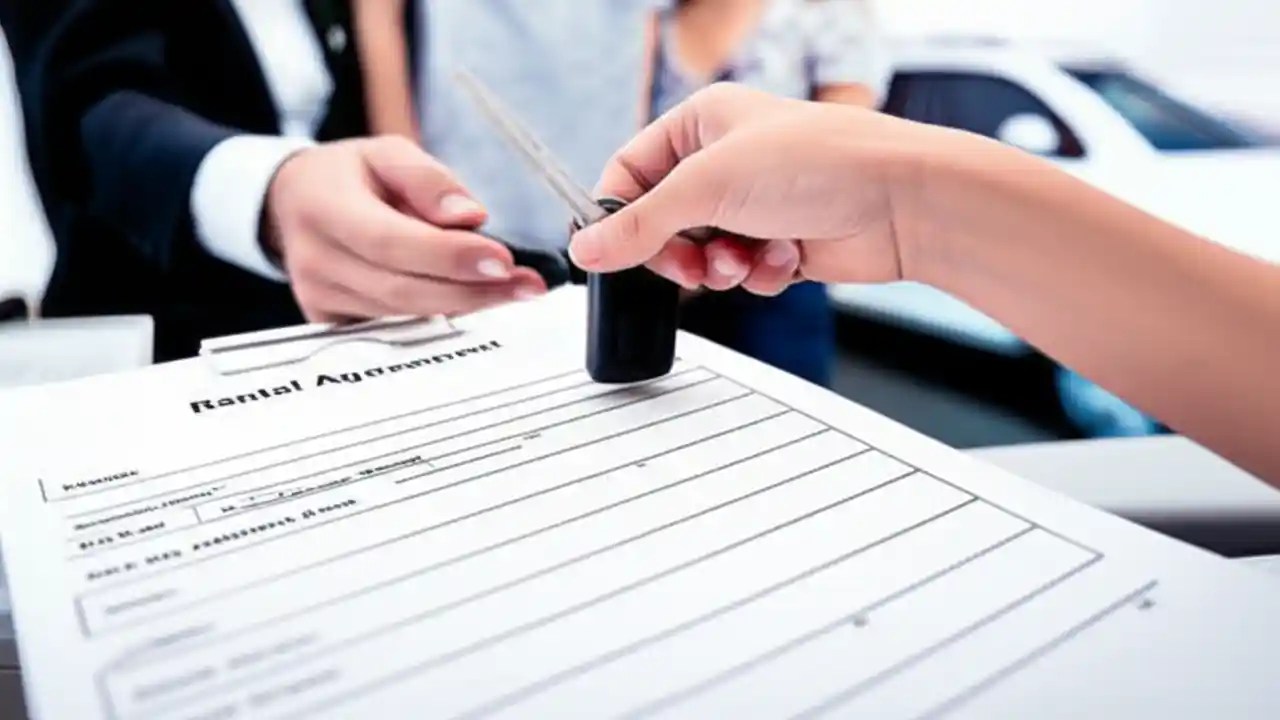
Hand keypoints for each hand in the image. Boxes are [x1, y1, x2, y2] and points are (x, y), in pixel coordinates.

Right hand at [265, 136, 545, 322]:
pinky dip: (439, 317)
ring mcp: (320, 298)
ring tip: (514, 289)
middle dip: (473, 291)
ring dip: (466, 304)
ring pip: (404, 314)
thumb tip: (470, 217)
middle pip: (404, 290)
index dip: (449, 257)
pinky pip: (395, 328)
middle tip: (527, 285)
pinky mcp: (331, 323)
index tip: (503, 261)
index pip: (391, 241)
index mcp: (324, 208)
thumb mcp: (386, 153)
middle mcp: (317, 260)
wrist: (291, 205)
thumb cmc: (347, 177)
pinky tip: (475, 301)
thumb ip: (428, 180)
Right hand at [568, 83, 941, 295]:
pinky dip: (758, 274)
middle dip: (676, 251)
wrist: (902, 203)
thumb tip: (586, 247)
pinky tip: (783, 260)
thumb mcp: (709, 186)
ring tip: (745, 260)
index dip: (618, 213)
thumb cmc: (822, 163)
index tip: (610, 250)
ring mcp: (756, 203)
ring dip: (720, 267)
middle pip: (663, 221)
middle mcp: (727, 161)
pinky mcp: (781, 241)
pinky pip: (743, 272)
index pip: (631, 170)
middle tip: (690, 266)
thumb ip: (641, 223)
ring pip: (703, 254)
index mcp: (703, 123)